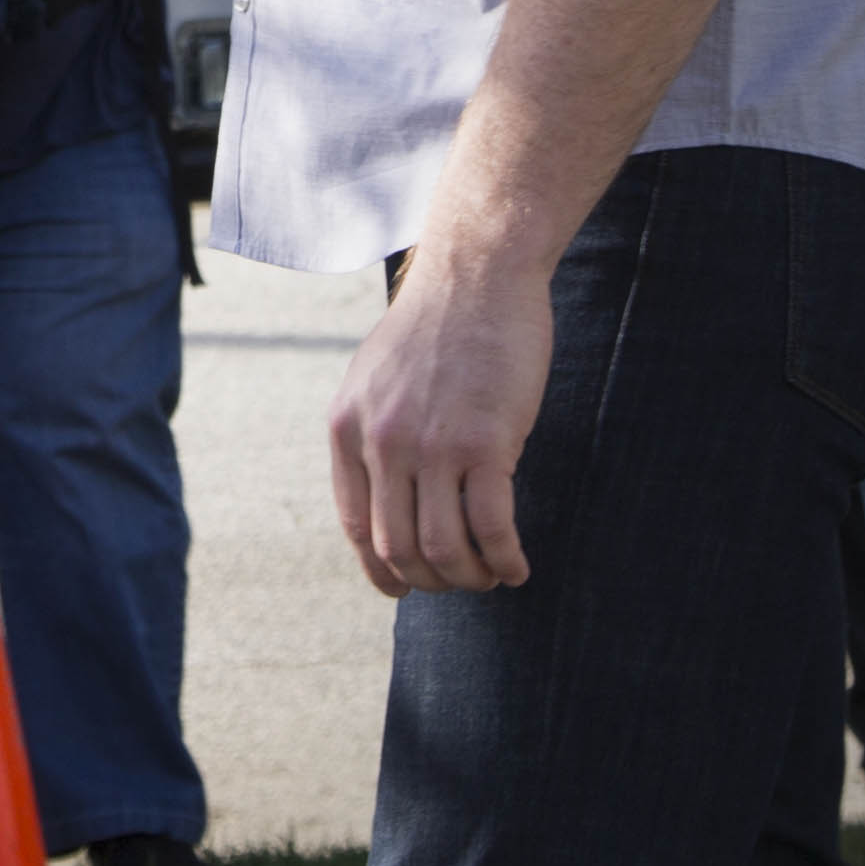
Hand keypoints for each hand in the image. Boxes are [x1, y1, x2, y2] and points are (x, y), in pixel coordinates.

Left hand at [325, 255, 550, 596]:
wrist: (476, 277)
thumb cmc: (435, 328)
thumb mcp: (375, 379)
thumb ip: (372, 434)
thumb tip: (384, 495)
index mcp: (347, 429)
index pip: (356, 526)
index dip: (380, 569)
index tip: (403, 588)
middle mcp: (382, 443)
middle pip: (398, 547)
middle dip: (432, 580)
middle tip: (463, 582)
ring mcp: (432, 445)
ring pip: (443, 547)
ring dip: (470, 577)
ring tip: (492, 576)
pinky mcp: (485, 443)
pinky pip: (491, 526)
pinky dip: (505, 559)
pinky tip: (517, 566)